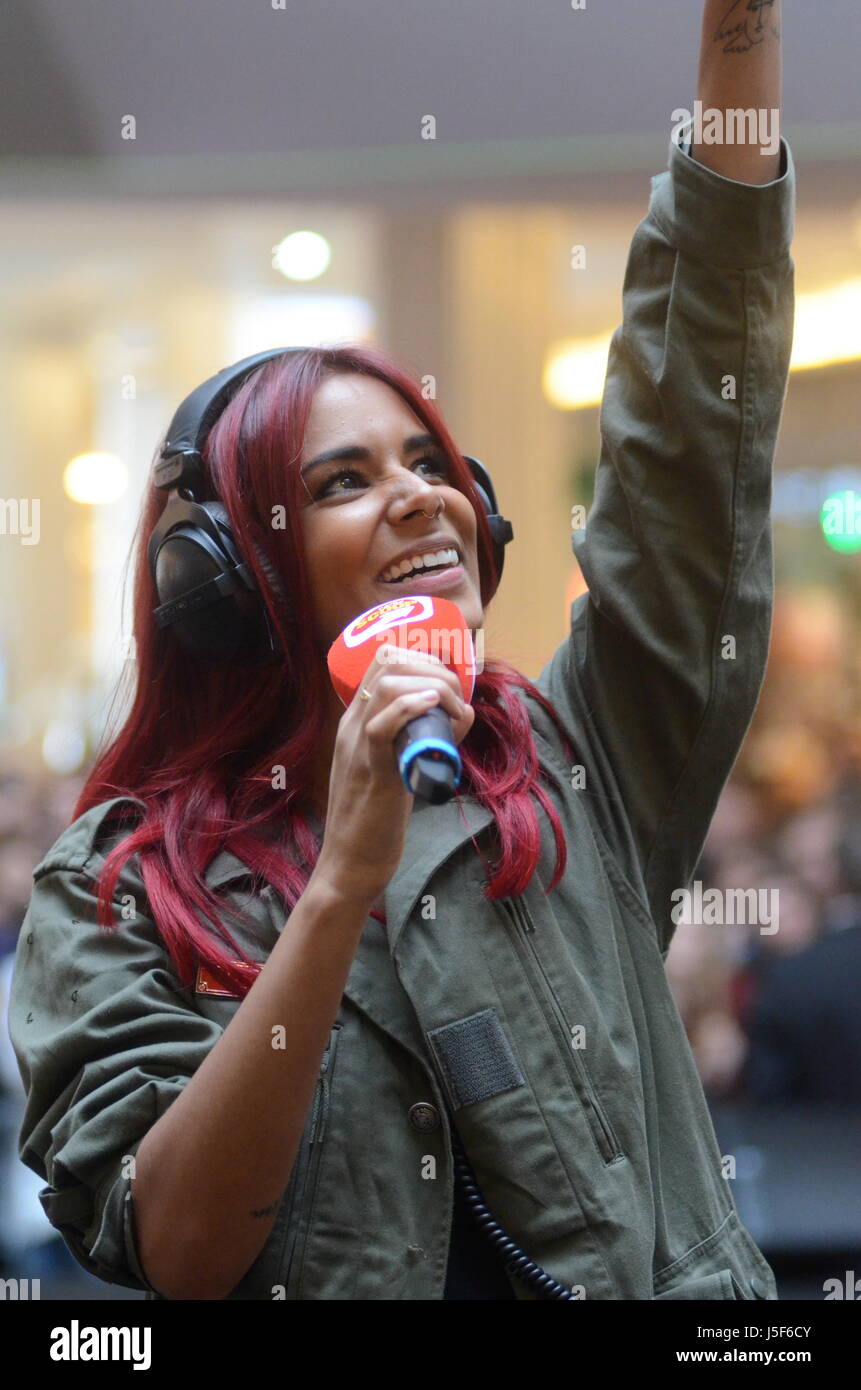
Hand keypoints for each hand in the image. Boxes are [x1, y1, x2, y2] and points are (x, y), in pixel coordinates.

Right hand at [311, 646, 474, 904]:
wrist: (350, 863)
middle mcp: (352, 725)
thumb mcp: (396, 766)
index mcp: (356, 720)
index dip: (424, 658)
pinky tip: (435, 708)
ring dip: (434, 686)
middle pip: (389, 662)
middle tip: (458, 698)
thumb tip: (459, 714)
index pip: (383, 660)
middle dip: (434, 667)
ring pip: (388, 684)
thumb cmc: (376, 818)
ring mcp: (357, 745)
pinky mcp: (371, 771)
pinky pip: (381, 725)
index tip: (451, 680)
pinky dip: (411, 708)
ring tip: (454, 710)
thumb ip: (418, 740)